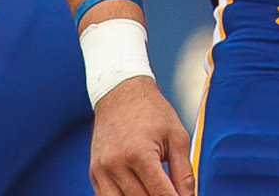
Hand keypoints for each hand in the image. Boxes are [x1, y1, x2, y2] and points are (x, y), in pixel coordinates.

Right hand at [90, 76, 195, 195]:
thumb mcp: (177, 137)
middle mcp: (116, 165)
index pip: (161, 194)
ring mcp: (101, 170)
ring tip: (155, 191)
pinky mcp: (94, 173)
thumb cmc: (151, 111)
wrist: (121, 92)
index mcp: (139, 154)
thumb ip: (184, 173)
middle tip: (171, 193)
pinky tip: (138, 191)